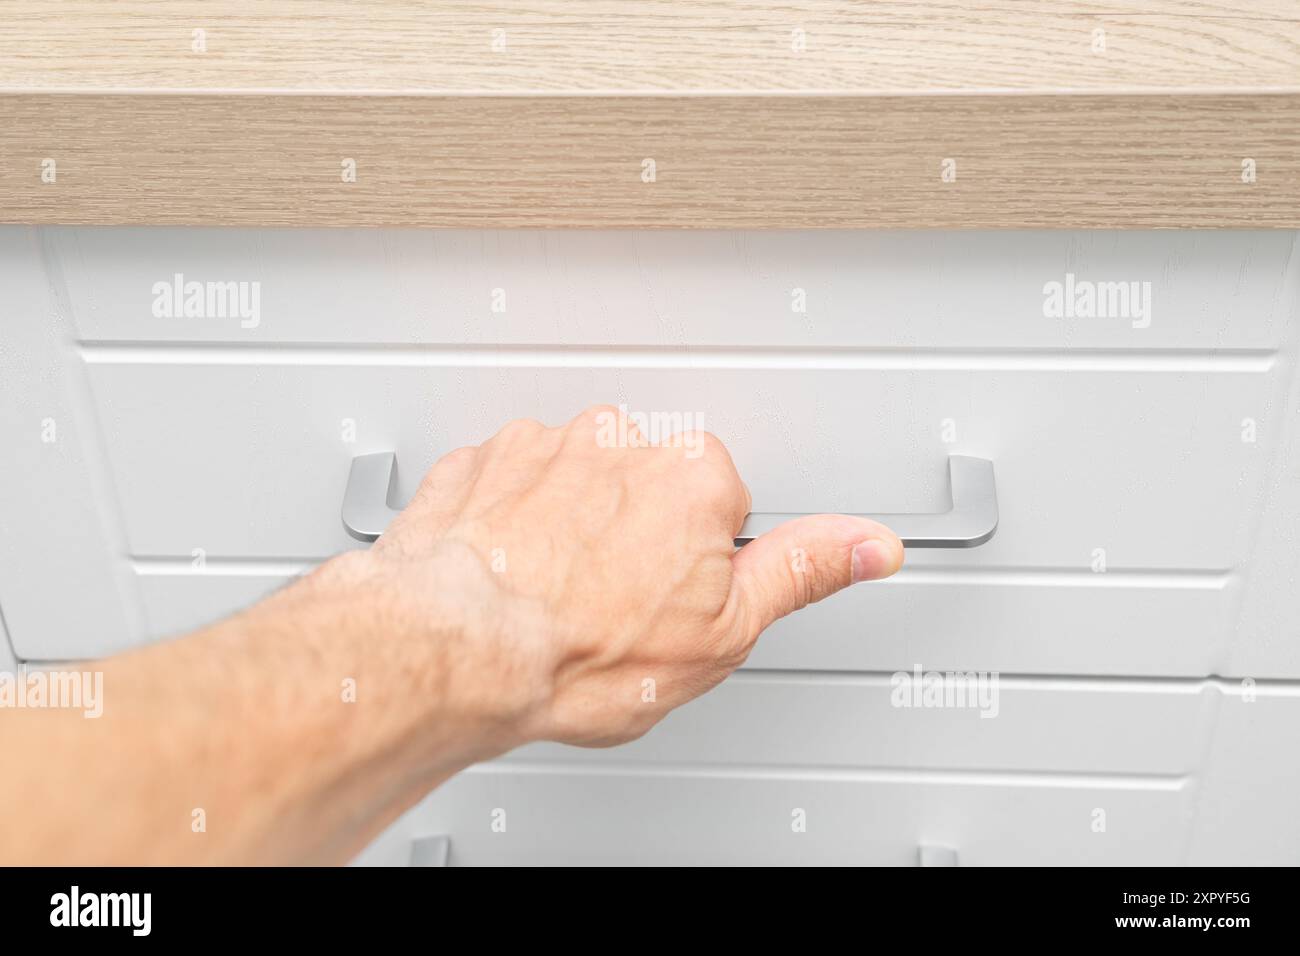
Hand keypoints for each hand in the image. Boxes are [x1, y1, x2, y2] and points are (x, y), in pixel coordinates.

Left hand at [336, 405, 902, 758]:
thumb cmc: (576, 650)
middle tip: (614, 601)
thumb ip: (802, 571)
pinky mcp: (483, 461)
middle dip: (638, 532)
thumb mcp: (722, 631)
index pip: (723, 501)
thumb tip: (869, 544)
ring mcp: (545, 445)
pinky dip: (514, 518)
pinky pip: (514, 482)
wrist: (453, 651)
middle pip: (651, 481)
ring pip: (580, 479)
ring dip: (572, 521)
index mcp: (693, 474)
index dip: (700, 560)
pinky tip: (512, 568)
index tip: (672, 594)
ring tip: (556, 590)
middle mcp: (621, 440)